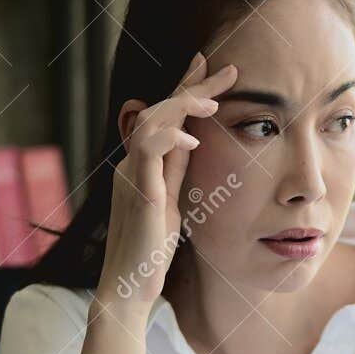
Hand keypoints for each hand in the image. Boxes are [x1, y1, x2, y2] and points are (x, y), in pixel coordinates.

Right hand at [97, 50, 237, 309]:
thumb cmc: (150, 252)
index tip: (209, 65)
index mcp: (141, 165)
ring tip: (213, 101)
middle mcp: (132, 164)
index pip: (163, 117)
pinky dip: (169, 138)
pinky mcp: (138, 193)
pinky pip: (148, 152)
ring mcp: (131, 176)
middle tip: (226, 68)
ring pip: (151, 122)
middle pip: (159, 110)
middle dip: (192, 85)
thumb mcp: (170, 202)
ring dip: (182, 105)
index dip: (185, 87)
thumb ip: (177, 171)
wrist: (128, 288)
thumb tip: (193, 141)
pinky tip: (193, 137)